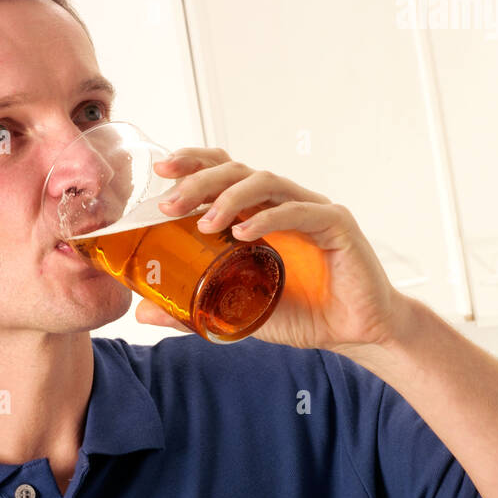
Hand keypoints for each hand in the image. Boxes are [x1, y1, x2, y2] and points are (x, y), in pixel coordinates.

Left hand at [143, 148, 407, 351]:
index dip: (193, 164)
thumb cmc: (302, 315)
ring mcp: (311, 208)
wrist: (355, 332)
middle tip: (169, 202)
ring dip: (230, 197)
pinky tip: (242, 234)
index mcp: (260, 213)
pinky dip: (268, 219)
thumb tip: (143, 313)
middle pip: (238, 170)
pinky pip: (298, 211)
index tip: (160, 172)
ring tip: (203, 222)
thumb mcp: (238, 312)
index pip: (224, 173)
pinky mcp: (336, 224)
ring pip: (266, 182)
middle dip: (200, 179)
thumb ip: (193, 308)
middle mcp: (284, 202)